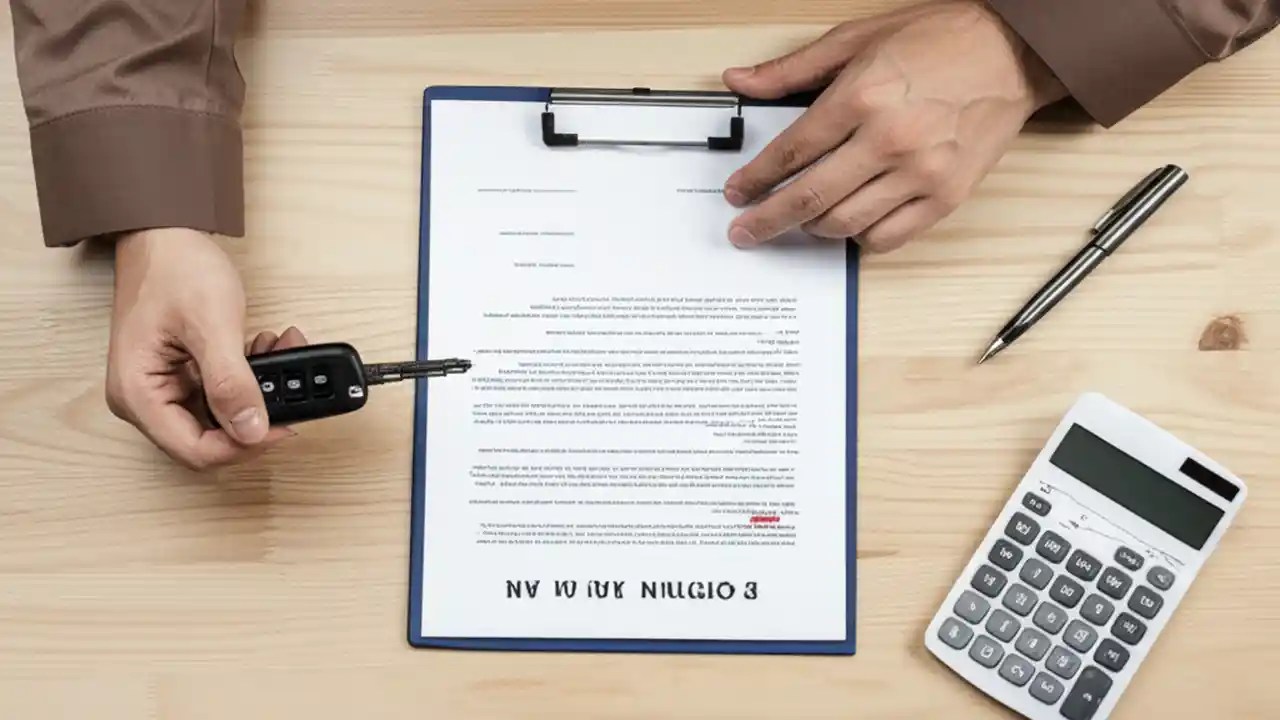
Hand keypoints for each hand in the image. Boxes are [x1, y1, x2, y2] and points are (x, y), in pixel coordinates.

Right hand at [106, 228, 303, 469]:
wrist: (164, 231)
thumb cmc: (174, 268)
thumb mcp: (211, 326)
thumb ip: (231, 383)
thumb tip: (252, 430)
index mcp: (139, 396)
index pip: (196, 451)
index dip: (245, 445)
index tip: (284, 426)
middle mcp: (145, 399)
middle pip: (211, 440)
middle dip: (256, 414)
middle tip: (290, 387)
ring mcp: (163, 387)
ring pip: (222, 416)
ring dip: (258, 391)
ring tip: (282, 353)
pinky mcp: (181, 374)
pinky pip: (222, 392)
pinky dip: (250, 375)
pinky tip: (267, 348)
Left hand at [722, 0, 1066, 252]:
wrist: (1012, 52)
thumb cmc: (941, 39)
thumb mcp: (857, 38)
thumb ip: (793, 69)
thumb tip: (740, 81)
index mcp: (862, 97)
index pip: (790, 153)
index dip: (755, 179)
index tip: (738, 193)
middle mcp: (889, 140)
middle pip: (809, 199)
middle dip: (768, 221)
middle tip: (746, 233)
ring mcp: (920, 174)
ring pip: (845, 224)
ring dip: (813, 228)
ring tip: (802, 220)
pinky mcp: (946, 197)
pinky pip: (888, 238)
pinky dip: (860, 238)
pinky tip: (850, 223)